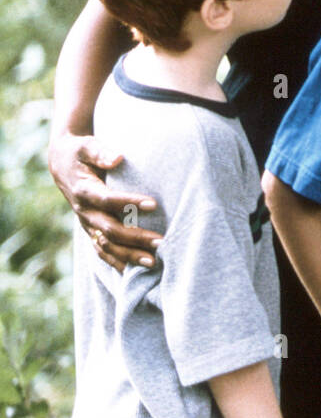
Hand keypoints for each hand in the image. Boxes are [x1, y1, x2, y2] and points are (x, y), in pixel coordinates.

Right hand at [48, 131, 160, 272]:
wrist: (62, 163)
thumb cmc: (80, 152)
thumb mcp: (88, 146)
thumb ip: (101, 152)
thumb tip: (117, 158)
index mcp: (84, 190)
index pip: (108, 200)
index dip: (129, 202)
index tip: (153, 203)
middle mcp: (84, 211)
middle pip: (109, 230)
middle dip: (135, 238)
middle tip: (160, 242)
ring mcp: (86, 223)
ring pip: (106, 245)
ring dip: (128, 255)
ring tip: (153, 262)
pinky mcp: (89, 229)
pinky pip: (101, 250)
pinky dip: (115, 261)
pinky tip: (132, 272)